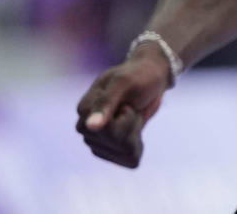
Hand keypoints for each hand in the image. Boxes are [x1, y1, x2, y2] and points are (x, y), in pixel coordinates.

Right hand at [74, 45, 173, 167]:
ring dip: (135, 132)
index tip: (126, 102)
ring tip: (132, 116)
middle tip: (131, 108)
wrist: (152, 78)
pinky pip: (128, 159)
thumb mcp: (124, 83)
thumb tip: (90, 127)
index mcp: (84, 110)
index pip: (103, 130)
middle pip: (115, 142)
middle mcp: (87, 128)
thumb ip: (105, 103)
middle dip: (131, 124)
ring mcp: (99, 141)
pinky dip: (138, 146)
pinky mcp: (112, 149)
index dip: (124, 117)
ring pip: (123, 151)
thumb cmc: (137, 76)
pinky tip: (136, 132)